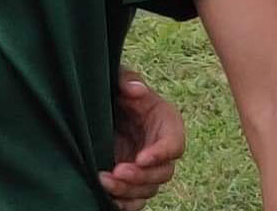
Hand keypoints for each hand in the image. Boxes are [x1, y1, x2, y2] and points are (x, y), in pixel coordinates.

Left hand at [99, 68, 185, 210]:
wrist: (103, 106)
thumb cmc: (117, 91)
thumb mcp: (121, 79)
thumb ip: (128, 80)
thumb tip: (134, 88)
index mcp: (167, 126)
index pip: (173, 145)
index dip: (160, 154)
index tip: (142, 158)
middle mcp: (160, 151)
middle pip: (162, 173)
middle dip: (141, 176)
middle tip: (119, 171)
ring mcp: (147, 169)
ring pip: (147, 189)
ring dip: (129, 190)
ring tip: (104, 181)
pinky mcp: (132, 181)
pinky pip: (135, 200)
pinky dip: (124, 203)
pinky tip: (106, 198)